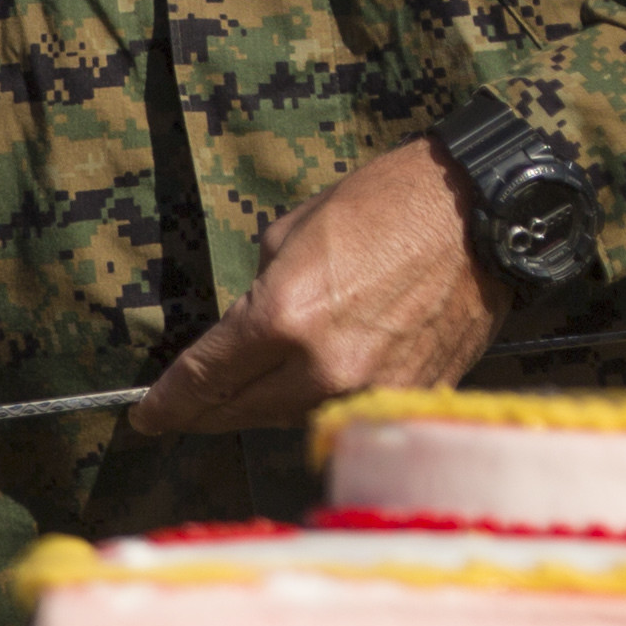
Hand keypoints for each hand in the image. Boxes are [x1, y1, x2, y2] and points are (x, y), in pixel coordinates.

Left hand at [131, 137, 510, 436]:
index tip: (146, 417)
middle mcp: (322, 369)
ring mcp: (369, 391)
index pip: (206, 378)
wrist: (479, 217)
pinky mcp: (409, 398)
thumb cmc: (385, 205)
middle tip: (176, 414)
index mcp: (283, 319)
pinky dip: (315, 405)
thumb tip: (246, 329)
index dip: (168, 403)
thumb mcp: (291, 232)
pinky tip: (303, 389)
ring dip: (257, 410)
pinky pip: (342, 413)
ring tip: (236, 398)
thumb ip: (260, 292)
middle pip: (240, 412)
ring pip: (289, 420)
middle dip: (202, 413)